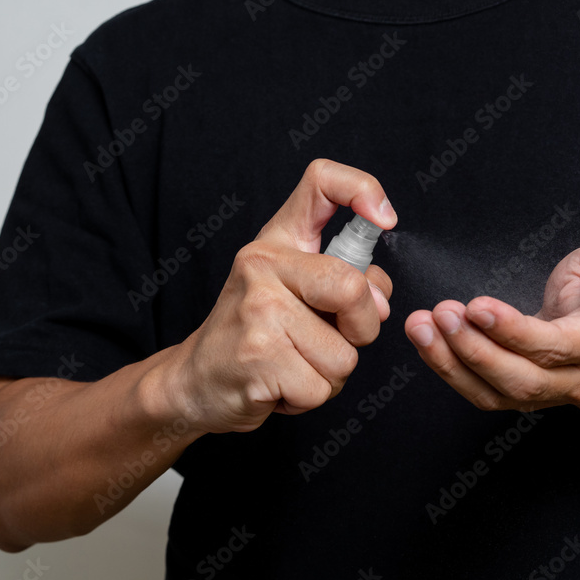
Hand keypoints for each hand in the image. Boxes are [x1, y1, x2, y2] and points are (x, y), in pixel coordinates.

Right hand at [161, 159, 397, 432]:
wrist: (195, 380)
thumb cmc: (254, 333)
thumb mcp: (292, 289)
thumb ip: (346, 281)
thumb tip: (379, 301)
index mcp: (277, 241)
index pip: (321, 181)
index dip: (363, 188)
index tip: (385, 220)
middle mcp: (263, 265)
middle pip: (353, 289)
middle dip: (362, 328)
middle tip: (333, 336)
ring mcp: (258, 311)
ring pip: (344, 355)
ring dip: (330, 373)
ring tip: (294, 362)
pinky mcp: (258, 359)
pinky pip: (323, 388)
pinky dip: (310, 397)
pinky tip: (281, 384)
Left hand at [404, 241, 579, 411]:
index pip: (552, 347)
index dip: (512, 331)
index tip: (477, 306)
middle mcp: (572, 378)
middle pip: (520, 380)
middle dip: (474, 350)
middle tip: (441, 314)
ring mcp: (542, 394)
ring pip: (494, 394)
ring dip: (451, 362)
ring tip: (420, 326)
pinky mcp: (515, 395)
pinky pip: (478, 393)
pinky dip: (446, 368)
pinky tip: (424, 338)